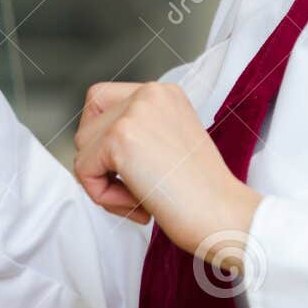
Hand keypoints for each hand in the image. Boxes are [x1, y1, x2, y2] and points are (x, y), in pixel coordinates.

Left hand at [72, 82, 260, 266]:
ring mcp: (133, 113)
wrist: (225, 215)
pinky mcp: (120, 139)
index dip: (101, 138)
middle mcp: (148, 93)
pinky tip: (140, 206)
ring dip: (104, 184)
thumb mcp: (169, 144)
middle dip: (102, 166)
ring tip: (142, 199)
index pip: (101, 101)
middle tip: (138, 191)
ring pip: (83, 150)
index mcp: (163, 92)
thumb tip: (93, 146)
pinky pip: (84, 171)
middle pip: (87, 126)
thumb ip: (137, 133)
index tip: (128, 169)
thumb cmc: (202, 194)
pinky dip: (103, 198)